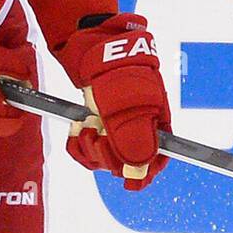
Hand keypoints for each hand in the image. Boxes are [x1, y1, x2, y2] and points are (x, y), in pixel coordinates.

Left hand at [59, 13, 170, 189]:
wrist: (93, 52)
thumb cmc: (116, 76)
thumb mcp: (125, 108)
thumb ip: (133, 140)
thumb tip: (139, 171)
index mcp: (155, 126)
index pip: (156, 161)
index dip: (142, 173)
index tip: (129, 180)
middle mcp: (136, 131)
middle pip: (124, 165)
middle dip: (107, 154)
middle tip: (98, 132)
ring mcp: (114, 130)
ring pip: (102, 160)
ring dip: (90, 146)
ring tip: (86, 124)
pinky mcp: (94, 127)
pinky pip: (85, 151)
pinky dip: (78, 142)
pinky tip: (77, 127)